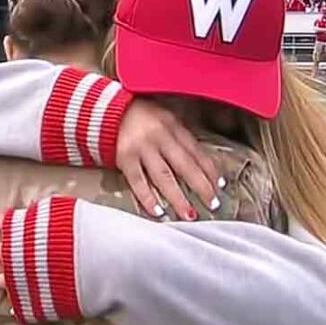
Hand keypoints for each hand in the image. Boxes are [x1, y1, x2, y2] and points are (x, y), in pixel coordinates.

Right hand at [116, 99, 220, 220]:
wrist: (106, 110)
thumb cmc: (139, 116)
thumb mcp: (164, 118)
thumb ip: (179, 137)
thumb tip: (198, 163)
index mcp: (173, 126)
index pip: (196, 151)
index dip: (210, 169)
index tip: (220, 185)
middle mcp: (160, 137)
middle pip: (185, 166)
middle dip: (201, 187)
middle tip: (213, 204)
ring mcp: (142, 148)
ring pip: (163, 177)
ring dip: (178, 198)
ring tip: (189, 214)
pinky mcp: (124, 158)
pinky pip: (138, 182)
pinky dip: (148, 198)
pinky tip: (158, 212)